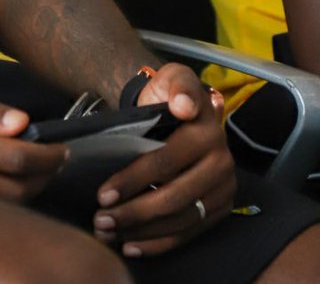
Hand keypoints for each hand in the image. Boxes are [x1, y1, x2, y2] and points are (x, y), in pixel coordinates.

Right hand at [0, 68, 67, 203]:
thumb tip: (22, 126)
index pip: (14, 160)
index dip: (46, 157)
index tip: (63, 149)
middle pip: (11, 192)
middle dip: (42, 179)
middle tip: (55, 160)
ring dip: (24, 191)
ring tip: (36, 169)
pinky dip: (0, 196)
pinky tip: (4, 178)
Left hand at [92, 63, 234, 257]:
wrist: (180, 109)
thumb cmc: (167, 96)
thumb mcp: (171, 78)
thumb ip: (177, 84)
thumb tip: (184, 106)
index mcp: (208, 131)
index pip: (165, 161)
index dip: (133, 180)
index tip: (103, 194)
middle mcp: (221, 163)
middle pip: (173, 197)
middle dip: (133, 212)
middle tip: (99, 219)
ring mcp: (223, 190)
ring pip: (180, 219)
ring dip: (142, 231)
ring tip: (108, 232)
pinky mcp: (219, 210)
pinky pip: (189, 233)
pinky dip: (160, 243)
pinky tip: (132, 246)